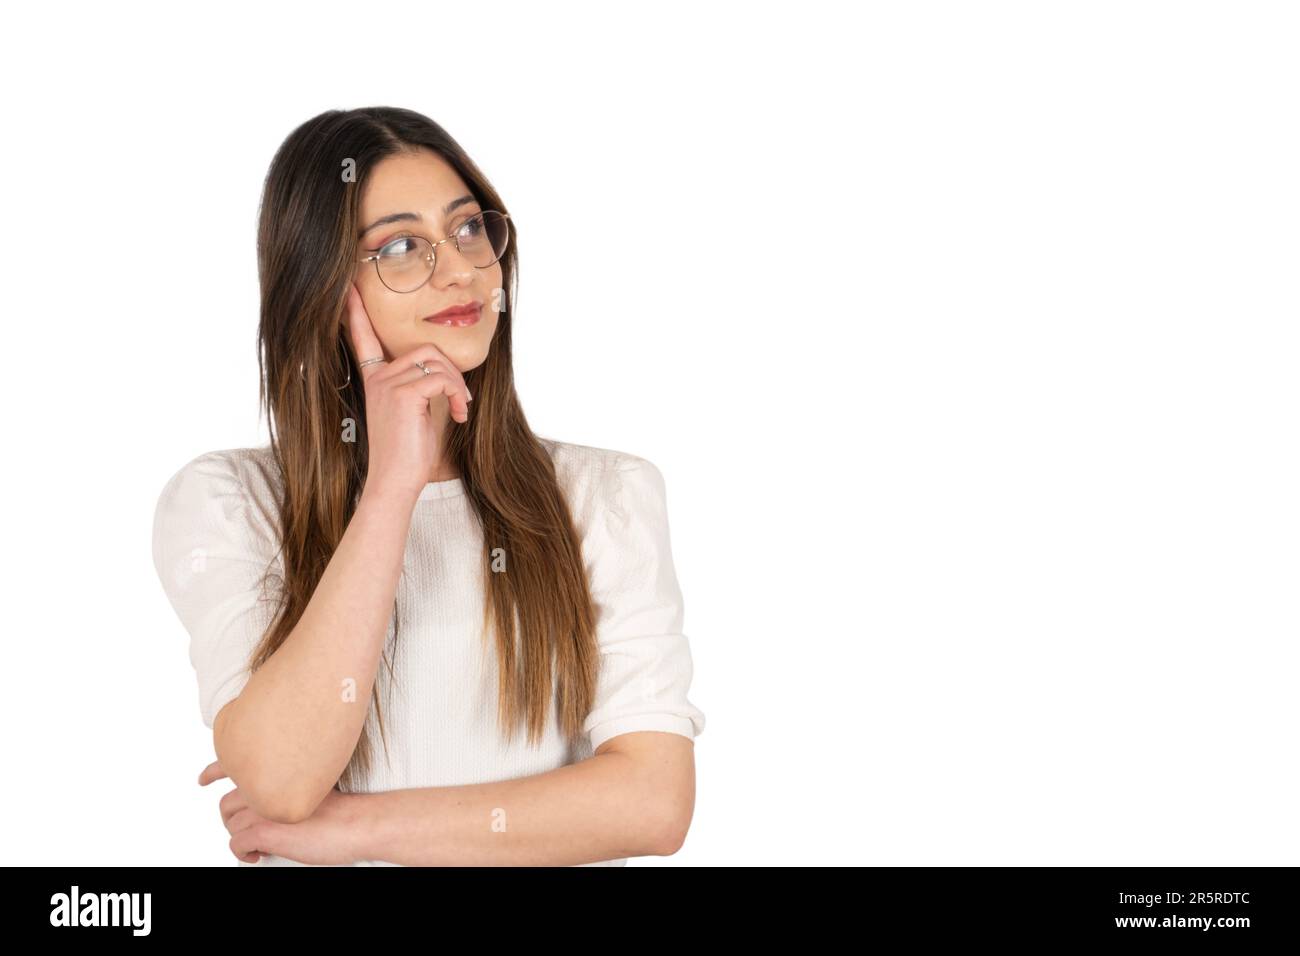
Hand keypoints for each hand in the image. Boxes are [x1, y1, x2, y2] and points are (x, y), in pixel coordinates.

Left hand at [198, 759, 365, 865]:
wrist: (357, 823)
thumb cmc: (343, 807)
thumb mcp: (313, 784)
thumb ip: (288, 783)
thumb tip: (272, 798)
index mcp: (277, 770)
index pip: (234, 764)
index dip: (214, 771)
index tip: (204, 778)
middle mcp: (265, 784)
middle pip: (227, 802)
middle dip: (234, 819)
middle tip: (248, 829)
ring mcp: (262, 807)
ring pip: (230, 824)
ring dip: (241, 836)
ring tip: (260, 843)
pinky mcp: (264, 830)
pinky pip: (237, 844)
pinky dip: (244, 853)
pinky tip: (258, 855)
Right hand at [346, 282, 472, 500]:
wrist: (395, 482)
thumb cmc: (407, 454)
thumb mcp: (413, 413)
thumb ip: (419, 387)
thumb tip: (444, 372)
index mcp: (375, 380)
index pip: (362, 339)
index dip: (356, 313)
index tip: (349, 287)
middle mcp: (377, 378)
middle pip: (424, 349)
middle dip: (451, 371)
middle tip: (461, 400)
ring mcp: (387, 384)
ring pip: (436, 362)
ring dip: (458, 385)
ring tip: (460, 409)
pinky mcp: (402, 394)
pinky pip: (441, 378)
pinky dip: (457, 394)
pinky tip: (458, 415)